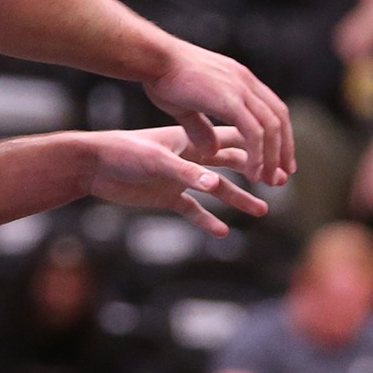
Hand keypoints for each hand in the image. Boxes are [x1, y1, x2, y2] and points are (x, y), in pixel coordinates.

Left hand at [85, 126, 266, 236]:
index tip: (280, 157)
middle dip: (256, 172)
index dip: (257, 148)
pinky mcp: (165, 196)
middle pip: (231, 164)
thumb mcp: (155, 161)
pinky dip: (207, 220)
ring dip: (238, 199)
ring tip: (262, 210)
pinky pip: (192, 210)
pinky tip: (222, 232)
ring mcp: (178, 178)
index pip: (232, 140)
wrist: (90, 165)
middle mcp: (189, 158)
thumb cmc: (121, 153)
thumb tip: (216, 183)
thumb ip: (186, 172)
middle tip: (281, 182)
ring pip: (217, 190)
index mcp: (191, 141)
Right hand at [142, 40, 293, 186]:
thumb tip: (211, 150)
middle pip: (279, 117)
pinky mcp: (230, 100)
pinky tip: (253, 173)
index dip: (279, 133)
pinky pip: (254, 132)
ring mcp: (240, 90)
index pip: (271, 107)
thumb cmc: (162, 76)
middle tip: (285, 173)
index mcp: (238, 79)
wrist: (152, 57)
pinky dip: (258, 155)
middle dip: (284, 147)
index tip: (279, 156)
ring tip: (269, 179)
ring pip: (271, 128)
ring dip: (273, 156)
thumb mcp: (186, 106)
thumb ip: (201, 128)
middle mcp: (244, 82)